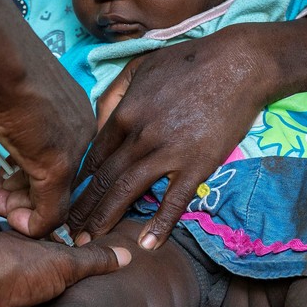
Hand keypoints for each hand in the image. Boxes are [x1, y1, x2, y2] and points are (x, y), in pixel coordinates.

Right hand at [0, 71, 96, 238]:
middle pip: (51, 186)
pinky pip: (49, 214)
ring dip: (10, 206)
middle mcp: (81, 139)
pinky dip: (24, 222)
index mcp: (72, 123)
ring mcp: (73, 154)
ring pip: (47, 201)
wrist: (1, 57)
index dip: (20, 181)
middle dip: (12, 196)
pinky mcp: (58, 168)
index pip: (52, 166)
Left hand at [66, 27, 271, 248]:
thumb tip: (98, 120)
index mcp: (125, 113)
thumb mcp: (142, 67)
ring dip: (105, 219)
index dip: (78, 183)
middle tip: (67, 234)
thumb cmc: (190, 62)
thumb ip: (116, 93)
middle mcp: (139, 136)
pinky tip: (148, 244)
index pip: (93, 156)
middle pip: (103, 179)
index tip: (67, 202)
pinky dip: (161, 224)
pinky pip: (174, 200)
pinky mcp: (197, 164)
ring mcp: (168, 152)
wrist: (239, 64)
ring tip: (89, 242)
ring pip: (127, 191)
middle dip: (82, 210)